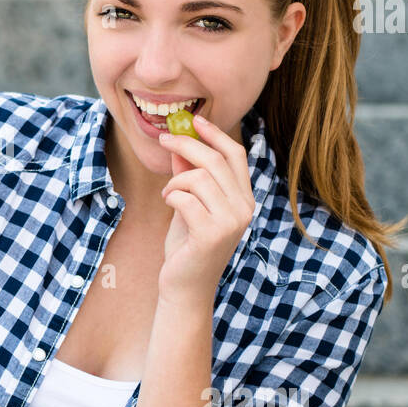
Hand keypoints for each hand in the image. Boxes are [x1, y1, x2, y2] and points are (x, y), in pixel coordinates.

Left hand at [154, 114, 255, 303]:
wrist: (184, 287)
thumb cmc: (186, 245)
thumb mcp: (189, 204)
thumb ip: (189, 176)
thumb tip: (180, 143)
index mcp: (243, 199)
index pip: (235, 155)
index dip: (216, 134)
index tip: (195, 120)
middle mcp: (244, 208)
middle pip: (215, 160)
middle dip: (185, 145)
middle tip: (163, 140)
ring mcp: (230, 222)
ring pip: (198, 178)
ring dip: (174, 181)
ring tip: (168, 194)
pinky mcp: (212, 234)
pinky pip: (185, 198)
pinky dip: (170, 195)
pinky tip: (168, 204)